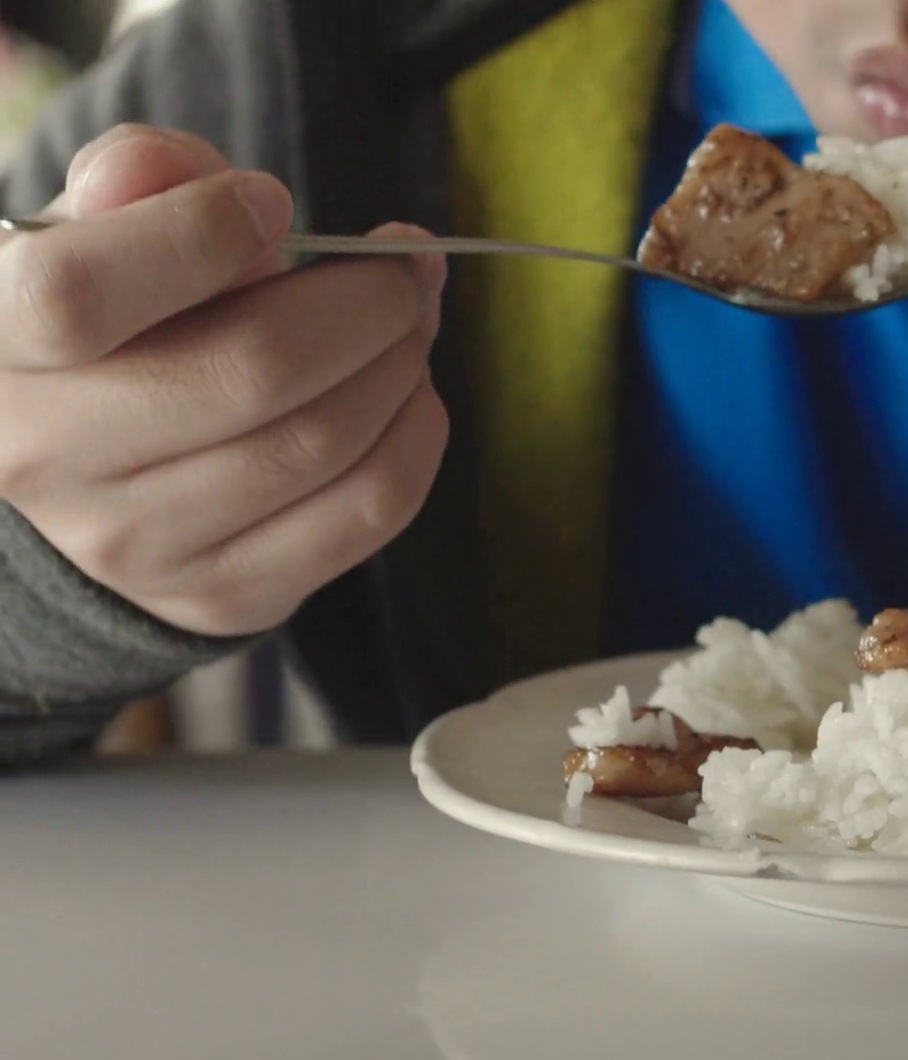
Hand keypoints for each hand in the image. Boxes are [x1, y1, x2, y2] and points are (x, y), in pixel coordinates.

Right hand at [0, 124, 449, 637]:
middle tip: (403, 269)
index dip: (201, 234)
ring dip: (402, 365)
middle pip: (252, 368)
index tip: (270, 204)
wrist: (88, 472)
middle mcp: (46, 456)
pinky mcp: (223, 591)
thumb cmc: (114, 318)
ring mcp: (134, 541)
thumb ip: (140, 177)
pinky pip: (368, 510)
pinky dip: (414, 437)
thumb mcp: (99, 230)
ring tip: (410, 323)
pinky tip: (407, 395)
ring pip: (324, 442)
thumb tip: (187, 173)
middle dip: (366, 301)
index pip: (78, 293)